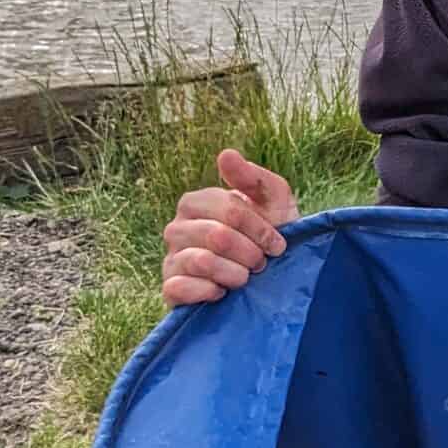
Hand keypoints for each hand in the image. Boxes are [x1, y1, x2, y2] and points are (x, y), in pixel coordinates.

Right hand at [161, 148, 300, 306]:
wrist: (268, 281)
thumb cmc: (270, 235)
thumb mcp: (273, 202)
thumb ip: (253, 177)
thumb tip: (225, 154)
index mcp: (196, 202)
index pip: (229, 209)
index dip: (260, 229)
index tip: (277, 244)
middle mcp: (176, 228)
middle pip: (218, 236)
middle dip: (250, 253)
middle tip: (261, 263)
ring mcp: (170, 259)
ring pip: (202, 262)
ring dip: (235, 274)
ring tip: (245, 277)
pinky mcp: (170, 290)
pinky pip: (182, 288)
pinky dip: (210, 292)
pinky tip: (222, 293)